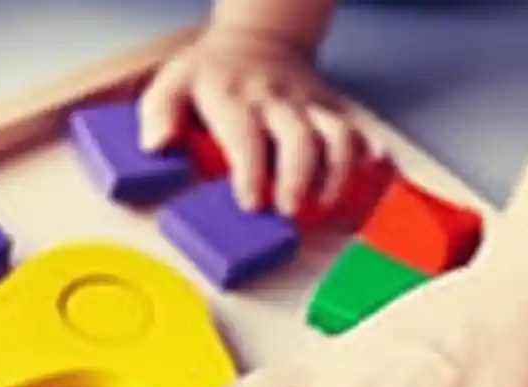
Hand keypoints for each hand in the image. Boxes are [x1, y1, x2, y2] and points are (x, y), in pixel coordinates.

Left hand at [138, 25, 371, 216]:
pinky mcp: (329, 105)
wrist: (257, 36)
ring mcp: (306, 103)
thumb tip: (155, 145)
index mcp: (233, 99)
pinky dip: (368, 146)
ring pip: (335, 133)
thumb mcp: (172, 82)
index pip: (245, 137)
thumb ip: (158, 112)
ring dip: (337, 170)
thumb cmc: (211, 72)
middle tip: (290, 209)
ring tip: (326, 202)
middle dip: (298, 176)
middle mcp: (274, 101)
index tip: (251, 202)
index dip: (250, 172)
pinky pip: (356, 123)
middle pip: (299, 138)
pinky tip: (372, 165)